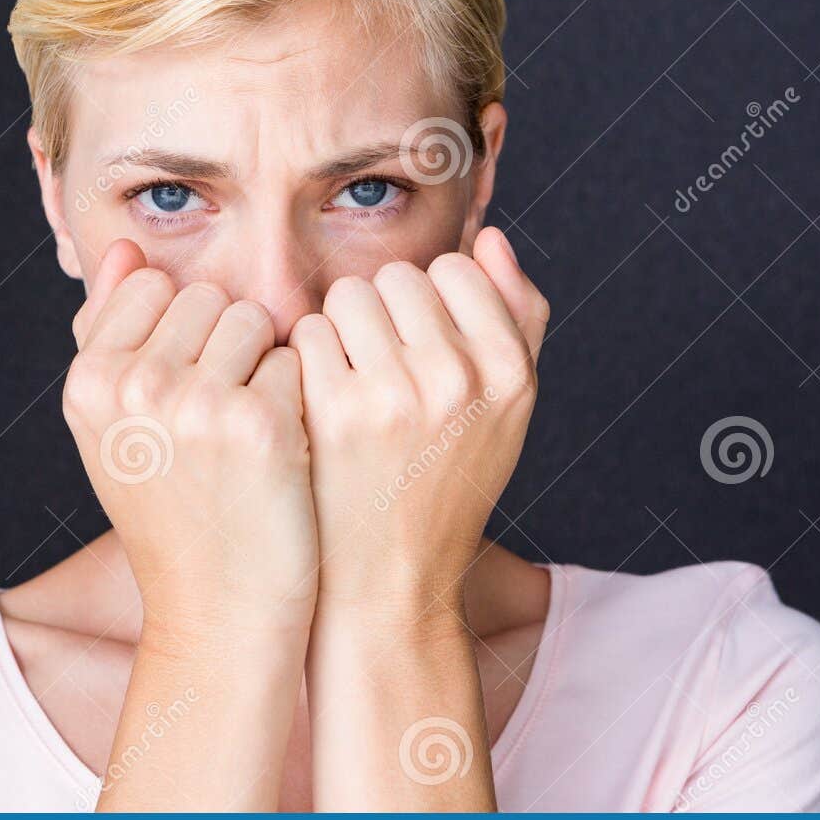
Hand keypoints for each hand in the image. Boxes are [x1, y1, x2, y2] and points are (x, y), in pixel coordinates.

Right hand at [64, 239, 318, 636]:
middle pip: (209, 298)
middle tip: (218, 424)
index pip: (153, 285)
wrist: (219, 609)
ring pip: (256, 320)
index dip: (182, 334)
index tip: (181, 396)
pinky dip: (298, 399)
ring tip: (247, 434)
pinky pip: (296, 360)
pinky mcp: (260, 424)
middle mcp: (133, 385)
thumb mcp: (114, 426)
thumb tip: (123, 246)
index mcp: (88, 380)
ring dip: (265, 366)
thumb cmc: (173, 508)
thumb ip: (109, 331)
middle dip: (226, 346)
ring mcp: (195, 403)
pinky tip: (281, 452)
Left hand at [287, 227, 549, 618]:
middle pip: (397, 277)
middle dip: (380, 315)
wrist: (389, 584)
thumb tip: (487, 236)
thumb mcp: (505, 410)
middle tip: (379, 376)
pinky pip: (309, 333)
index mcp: (510, 371)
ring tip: (349, 387)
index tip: (418, 354)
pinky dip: (304, 363)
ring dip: (339, 331)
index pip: (454, 268)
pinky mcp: (334, 412)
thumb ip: (514, 318)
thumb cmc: (445, 485)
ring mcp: (396, 393)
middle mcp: (460, 377)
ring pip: (348, 296)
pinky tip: (317, 407)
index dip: (427, 305)